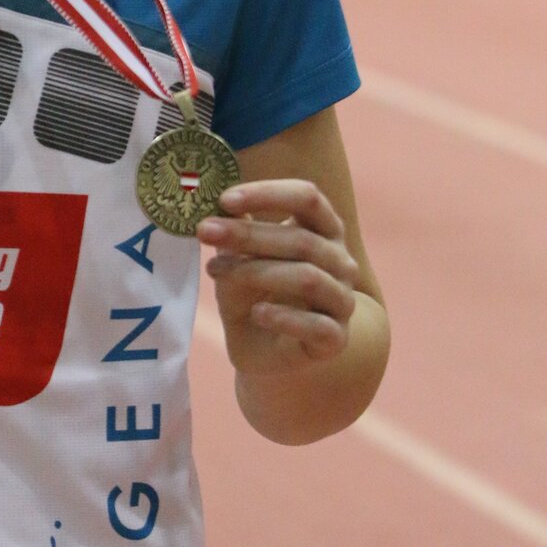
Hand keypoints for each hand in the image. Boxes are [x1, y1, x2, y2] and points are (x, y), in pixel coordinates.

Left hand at [196, 179, 359, 378]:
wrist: (266, 352)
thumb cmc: (254, 294)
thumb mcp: (238, 259)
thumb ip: (234, 233)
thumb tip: (215, 206)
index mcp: (323, 230)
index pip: (308, 198)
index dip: (268, 194)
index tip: (225, 199)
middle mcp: (340, 261)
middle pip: (302, 239)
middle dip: (248, 234)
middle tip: (204, 231)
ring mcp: (342, 300)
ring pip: (308, 278)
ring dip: (255, 271)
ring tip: (214, 270)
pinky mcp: (336, 338)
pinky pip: (317, 325)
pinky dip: (284, 317)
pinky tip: (256, 314)